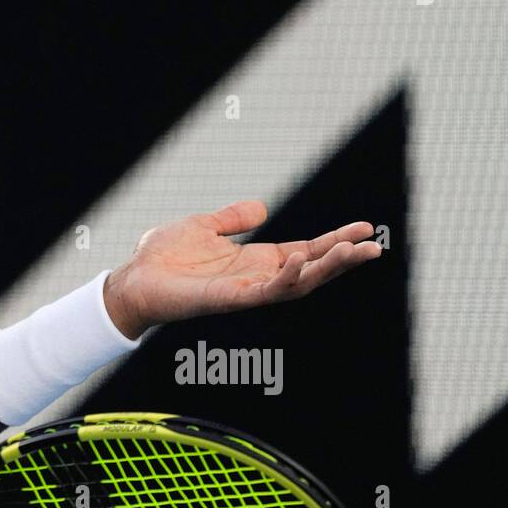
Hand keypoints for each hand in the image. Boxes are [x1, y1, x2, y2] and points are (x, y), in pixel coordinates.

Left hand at [103, 200, 381, 336]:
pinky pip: (264, 292)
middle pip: (311, 271)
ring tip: (352, 251)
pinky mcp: (227, 299)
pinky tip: (300, 260)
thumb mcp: (204, 226)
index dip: (334, 241)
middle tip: (375, 246)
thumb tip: (262, 208)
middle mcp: (255, 278)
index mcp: (254, 261)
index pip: (305, 252)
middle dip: (343, 260)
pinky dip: (284, 277)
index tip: (365, 228)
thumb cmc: (163, 258)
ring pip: (296, 284)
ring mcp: (244, 291)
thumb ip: (233, 219)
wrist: (132, 279)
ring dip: (325, 269)